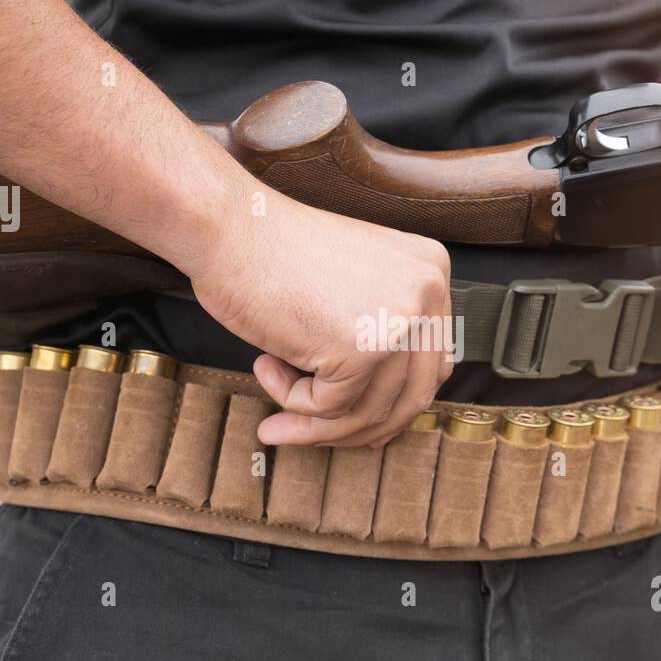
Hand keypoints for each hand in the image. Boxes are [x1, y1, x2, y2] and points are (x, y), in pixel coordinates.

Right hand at [187, 194, 453, 446]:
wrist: (230, 226)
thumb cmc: (272, 252)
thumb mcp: (353, 284)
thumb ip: (380, 329)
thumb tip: (388, 410)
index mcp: (431, 272)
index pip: (430, 364)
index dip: (393, 403)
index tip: (356, 422)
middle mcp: (428, 294)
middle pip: (409, 396)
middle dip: (358, 427)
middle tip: (313, 434)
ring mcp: (400, 321)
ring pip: (369, 411)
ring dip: (317, 425)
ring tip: (276, 416)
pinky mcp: (363, 349)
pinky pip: (330, 407)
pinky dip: (292, 401)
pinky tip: (266, 367)